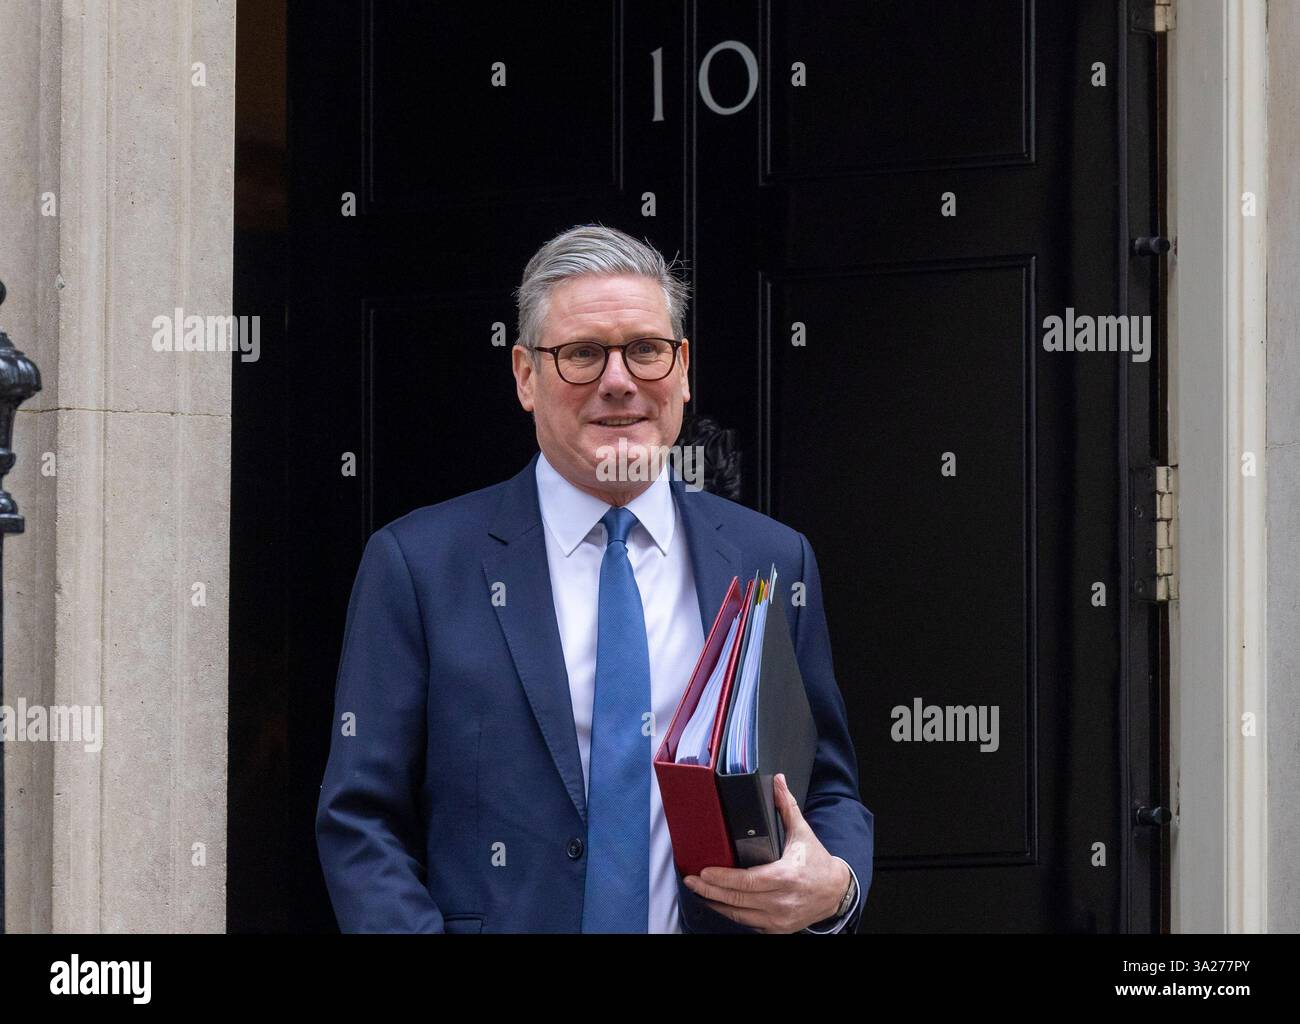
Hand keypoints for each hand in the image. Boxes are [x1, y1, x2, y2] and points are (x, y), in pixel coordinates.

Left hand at [682, 772, 850, 932]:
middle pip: (737, 899)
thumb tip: (778, 781)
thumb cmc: (817, 863)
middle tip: (691, 881)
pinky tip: (719, 903)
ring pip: (739, 915)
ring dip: (716, 903)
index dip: (722, 878)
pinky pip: (748, 923)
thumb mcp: (802, 833)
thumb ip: (786, 806)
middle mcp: (781, 901)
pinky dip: (732, 913)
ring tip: (700, 891)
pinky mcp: (777, 928)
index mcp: (786, 876)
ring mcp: (778, 919)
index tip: (703, 872)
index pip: (747, 881)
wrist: (836, 892)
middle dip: (710, 890)